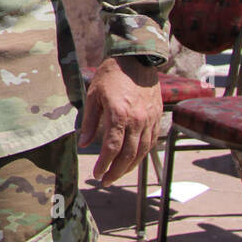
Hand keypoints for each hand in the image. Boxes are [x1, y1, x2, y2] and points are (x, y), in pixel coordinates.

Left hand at [80, 56, 161, 185]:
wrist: (137, 61)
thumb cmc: (111, 76)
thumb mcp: (93, 96)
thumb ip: (90, 122)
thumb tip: (84, 143)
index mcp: (119, 114)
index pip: (112, 148)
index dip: (104, 164)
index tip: (96, 174)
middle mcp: (137, 120)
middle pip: (128, 154)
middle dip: (116, 171)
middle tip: (105, 181)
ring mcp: (150, 120)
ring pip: (142, 152)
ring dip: (130, 167)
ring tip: (117, 174)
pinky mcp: (157, 118)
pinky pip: (151, 143)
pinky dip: (141, 155)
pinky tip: (132, 160)